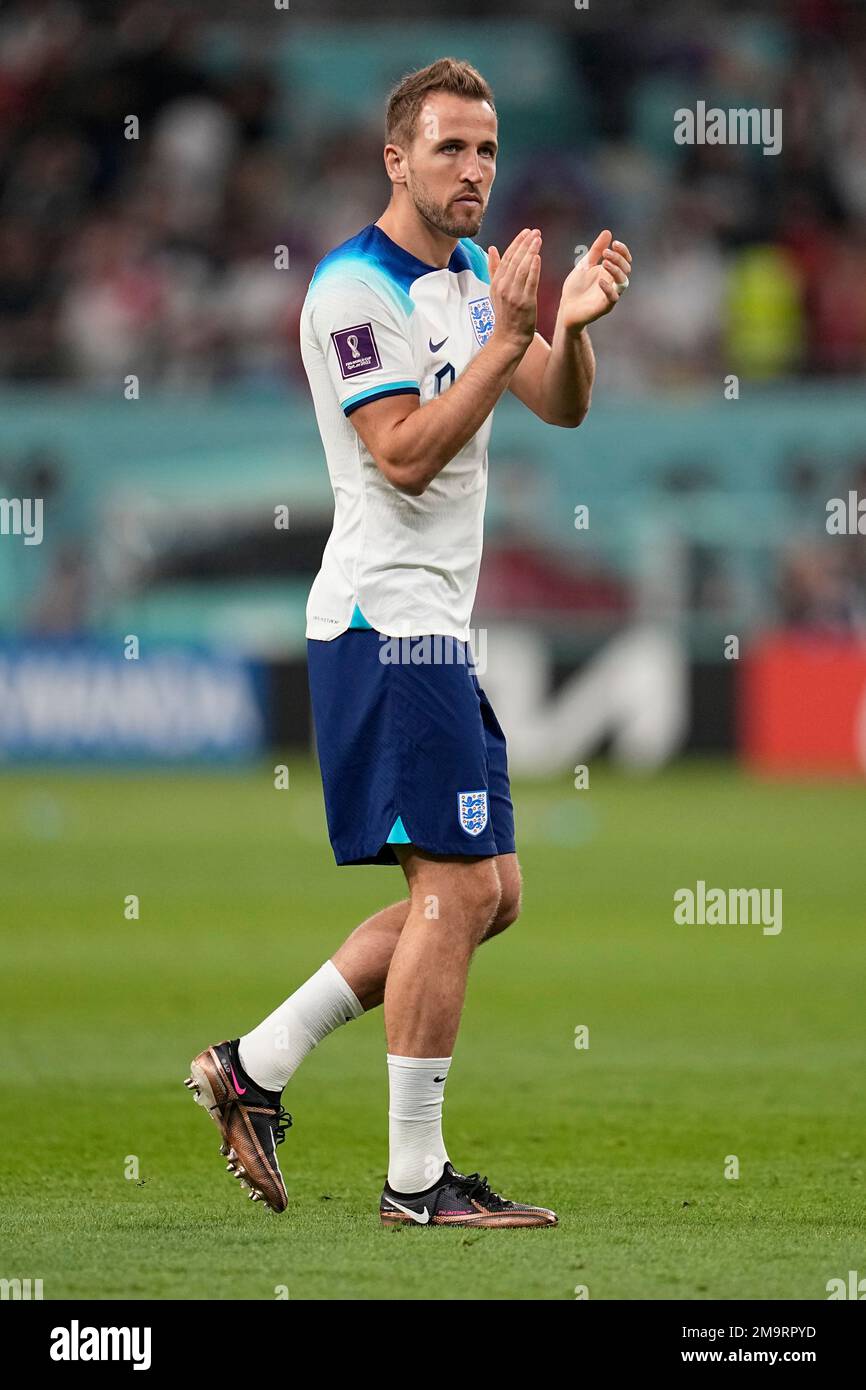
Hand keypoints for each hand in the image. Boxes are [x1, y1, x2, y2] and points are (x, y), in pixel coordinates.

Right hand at [487, 228, 540, 351]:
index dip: (517, 243)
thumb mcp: (495, 290)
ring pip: (522, 268)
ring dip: (530, 252)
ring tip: (538, 239)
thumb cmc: (505, 314)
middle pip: (515, 260)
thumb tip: (491, 248)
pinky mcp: (525, 302)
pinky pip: (530, 282)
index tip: (526, 232)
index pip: (507, 257)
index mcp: (496, 282)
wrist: (509, 337)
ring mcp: (514, 295)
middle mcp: (503, 287)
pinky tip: (538, 257)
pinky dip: (533, 269)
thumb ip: (494, 268)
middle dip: (525, 244)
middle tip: (535, 232)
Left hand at [561, 230, 631, 334]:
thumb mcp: (585, 264)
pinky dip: (608, 289)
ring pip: (623, 283)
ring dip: (616, 271)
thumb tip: (608, 232)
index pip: (625, 259)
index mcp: (610, 272)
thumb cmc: (576, 287)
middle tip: (606, 253)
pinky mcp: (605, 307)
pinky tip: (600, 281)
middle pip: (626, 269)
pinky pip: (613, 298)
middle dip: (618, 259)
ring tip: (605, 263)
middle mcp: (613, 283)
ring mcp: (610, 295)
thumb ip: (596, 250)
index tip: (615, 243)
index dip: (623, 251)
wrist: (566, 307)